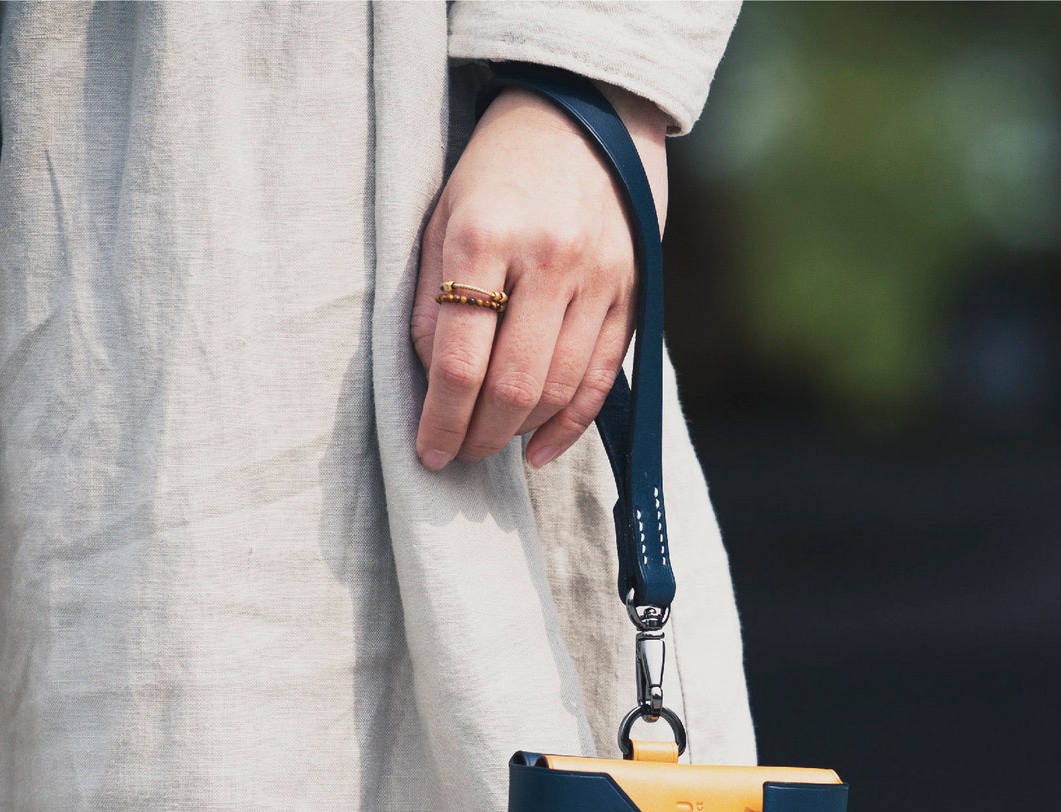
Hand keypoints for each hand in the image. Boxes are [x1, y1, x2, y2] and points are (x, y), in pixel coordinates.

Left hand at [411, 84, 668, 472]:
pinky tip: (538, 450)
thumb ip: (428, 298)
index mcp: (485, 235)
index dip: (440, 420)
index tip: (428, 452)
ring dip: (518, 432)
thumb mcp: (442, 215)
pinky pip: (601, 380)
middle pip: (512, 385)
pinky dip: (569, 426)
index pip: (459, 361)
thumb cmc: (497, 170)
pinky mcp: (633, 291)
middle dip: (478, 436)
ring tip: (490, 443)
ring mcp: (598, 277)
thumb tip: (431, 382)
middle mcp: (548, 259)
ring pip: (557, 389)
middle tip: (458, 455)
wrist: (585, 109)